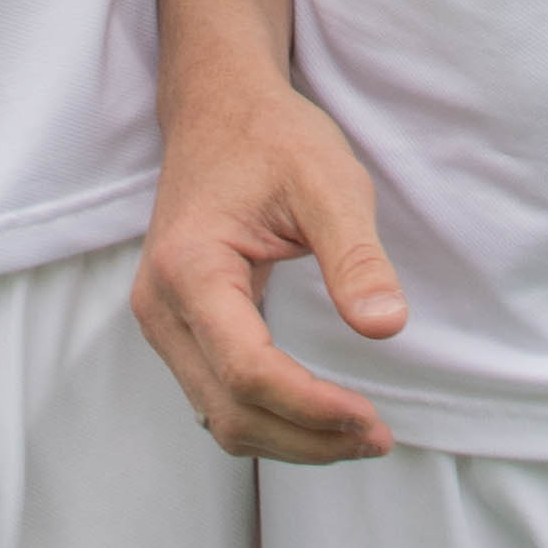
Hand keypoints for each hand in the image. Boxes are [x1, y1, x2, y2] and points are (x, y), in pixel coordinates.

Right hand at [127, 62, 403, 464]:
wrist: (220, 108)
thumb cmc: (272, 137)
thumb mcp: (329, 182)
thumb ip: (355, 257)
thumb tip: (386, 327)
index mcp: (191, 269)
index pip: (247, 370)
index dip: (312, 409)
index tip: (373, 421)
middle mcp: (160, 305)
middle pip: (229, 410)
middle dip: (307, 438)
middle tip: (379, 438)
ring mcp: (162, 321)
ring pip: (218, 417)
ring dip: (289, 439)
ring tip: (359, 435)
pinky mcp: (178, 328)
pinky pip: (216, 397)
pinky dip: (269, 419)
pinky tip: (320, 416)